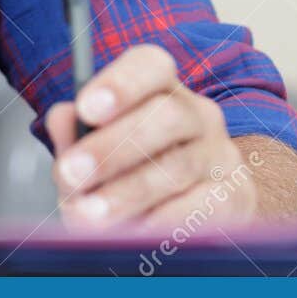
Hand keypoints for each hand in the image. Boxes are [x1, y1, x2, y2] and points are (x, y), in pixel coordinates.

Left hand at [45, 44, 259, 231]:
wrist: (201, 205)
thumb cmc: (134, 167)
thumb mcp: (96, 147)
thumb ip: (75, 134)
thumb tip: (63, 120)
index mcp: (160, 87)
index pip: (149, 65)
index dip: (119, 83)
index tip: (86, 109)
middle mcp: (196, 113)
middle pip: (164, 116)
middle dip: (111, 147)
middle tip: (72, 173)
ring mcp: (219, 155)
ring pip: (177, 167)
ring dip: (127, 193)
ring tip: (89, 214)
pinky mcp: (233, 197)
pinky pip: (200, 207)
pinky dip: (161, 221)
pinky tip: (133, 232)